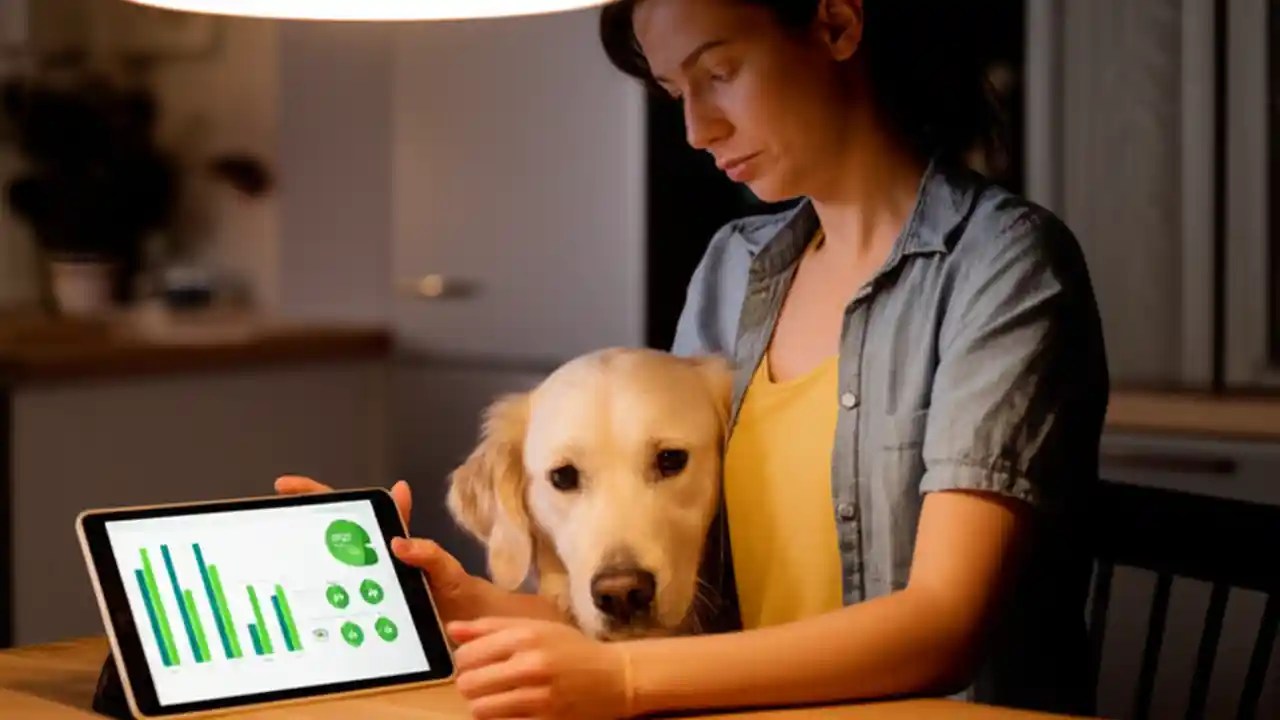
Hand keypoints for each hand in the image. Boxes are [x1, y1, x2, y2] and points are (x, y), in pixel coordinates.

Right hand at [274, 475, 483, 623]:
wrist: (465, 623)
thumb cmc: (456, 592)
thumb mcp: (444, 570)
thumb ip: (427, 553)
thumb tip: (398, 542)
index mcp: (388, 540)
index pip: (350, 509)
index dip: (318, 494)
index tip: (288, 486)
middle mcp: (372, 558)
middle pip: (327, 534)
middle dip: (297, 524)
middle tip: (269, 523)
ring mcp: (365, 582)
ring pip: (326, 566)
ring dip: (302, 563)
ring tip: (274, 564)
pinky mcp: (363, 607)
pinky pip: (334, 600)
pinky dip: (316, 601)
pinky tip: (299, 609)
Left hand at [447, 617, 632, 719]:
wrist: (616, 678)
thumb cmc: (571, 649)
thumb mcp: (536, 627)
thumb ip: (491, 627)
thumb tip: (451, 629)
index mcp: (526, 637)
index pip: (467, 654)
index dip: (464, 661)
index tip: (476, 663)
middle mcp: (530, 666)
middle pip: (468, 684)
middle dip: (471, 684)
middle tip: (486, 682)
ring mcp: (539, 698)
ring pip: (480, 709)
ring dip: (483, 705)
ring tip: (499, 697)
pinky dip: (501, 719)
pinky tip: (513, 710)